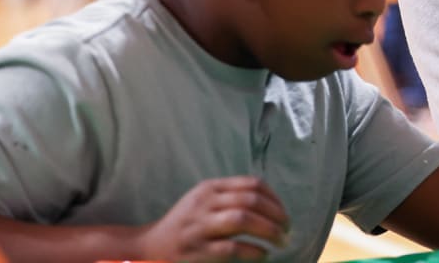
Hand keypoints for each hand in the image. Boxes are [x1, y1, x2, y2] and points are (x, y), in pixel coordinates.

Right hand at [137, 176, 289, 261]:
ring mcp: (200, 226)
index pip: (252, 184)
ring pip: (242, 220)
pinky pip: (232, 248)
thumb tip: (272, 205)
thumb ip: (231, 197)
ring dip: (269, 231)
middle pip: (251, 201)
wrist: (150, 246)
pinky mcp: (198, 250)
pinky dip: (253, 251)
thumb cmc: (186, 224)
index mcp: (210, 188)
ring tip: (281, 241)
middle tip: (288, 229)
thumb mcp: (204, 201)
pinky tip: (263, 255)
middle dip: (277, 215)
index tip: (284, 213)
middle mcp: (205, 203)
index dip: (275, 198)